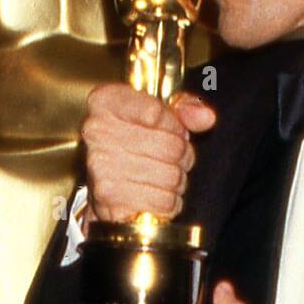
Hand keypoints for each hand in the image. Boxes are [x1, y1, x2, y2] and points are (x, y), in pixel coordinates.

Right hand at [80, 83, 215, 229]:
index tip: (169, 129)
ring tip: (160, 175)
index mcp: (105, 102)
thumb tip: (205, 116)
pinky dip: (167, 202)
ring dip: (175, 180)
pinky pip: (163, 201)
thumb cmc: (133, 144)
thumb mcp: (159, 115)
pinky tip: (153, 194)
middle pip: (170, 146)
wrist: (106, 185)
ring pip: (171, 176)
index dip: (174, 125)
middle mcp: (97, 132)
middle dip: (181, 155)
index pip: (156, 112)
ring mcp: (101, 166)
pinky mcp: (111, 199)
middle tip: (170, 157)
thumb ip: (184, 109)